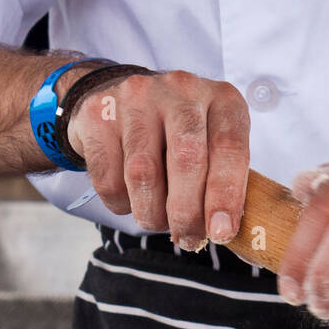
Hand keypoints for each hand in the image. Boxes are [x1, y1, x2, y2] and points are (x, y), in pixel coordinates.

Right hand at [66, 71, 250, 250]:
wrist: (117, 100)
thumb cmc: (174, 135)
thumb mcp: (210, 146)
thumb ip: (221, 180)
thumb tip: (221, 231)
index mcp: (221, 98)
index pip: (230, 147)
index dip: (226, 195)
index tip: (221, 232)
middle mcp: (181, 90)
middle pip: (186, 160)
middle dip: (187, 213)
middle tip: (187, 239)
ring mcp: (136, 98)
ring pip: (143, 173)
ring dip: (151, 213)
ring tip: (156, 221)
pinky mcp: (99, 115)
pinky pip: (109, 178)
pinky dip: (121, 204)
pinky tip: (129, 198)